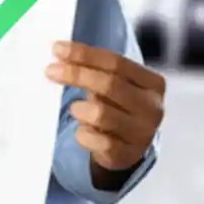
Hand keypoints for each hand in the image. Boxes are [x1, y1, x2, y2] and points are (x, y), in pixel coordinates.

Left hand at [47, 41, 165, 175]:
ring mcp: (142, 134)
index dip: (84, 54)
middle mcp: (152, 108)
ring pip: (101, 114)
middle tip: (50, 71)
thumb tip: (60, 53)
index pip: (116, 62)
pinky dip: (83, 134)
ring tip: (75, 109)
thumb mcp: (114, 85)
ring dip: (80, 108)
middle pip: (109, 84)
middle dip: (76, 74)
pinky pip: (97, 141)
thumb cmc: (116, 106)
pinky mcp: (127, 155)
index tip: (57, 49)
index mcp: (152, 84)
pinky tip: (82, 131)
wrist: (128, 147)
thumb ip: (95, 69)